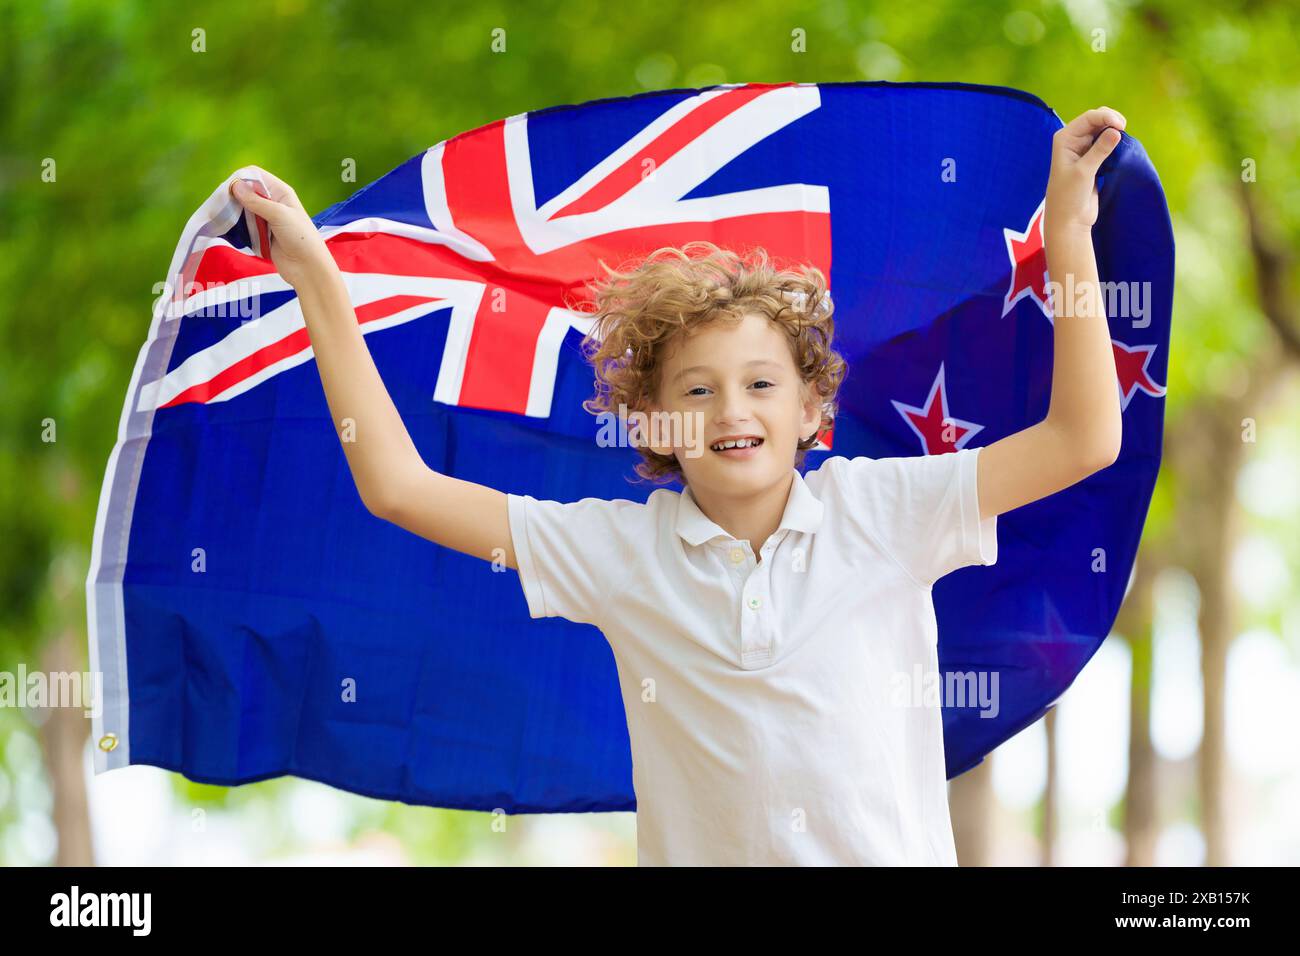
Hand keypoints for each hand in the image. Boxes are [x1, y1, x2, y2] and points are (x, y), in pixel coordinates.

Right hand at [229, 167, 334, 287]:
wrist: (307, 268)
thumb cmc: (300, 238)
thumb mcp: (279, 215)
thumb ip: (257, 201)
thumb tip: (235, 185)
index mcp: (280, 192)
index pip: (255, 175)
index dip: (240, 178)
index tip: (228, 190)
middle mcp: (272, 202)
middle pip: (246, 191)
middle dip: (233, 196)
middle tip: (221, 206)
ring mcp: (265, 218)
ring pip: (242, 208)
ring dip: (232, 211)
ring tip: (221, 217)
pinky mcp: (260, 233)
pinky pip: (243, 224)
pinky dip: (235, 225)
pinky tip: (226, 227)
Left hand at [1045, 106, 1125, 233]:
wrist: (1069, 220)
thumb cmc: (1069, 197)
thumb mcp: (1084, 172)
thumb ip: (1100, 150)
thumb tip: (1116, 131)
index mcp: (1065, 138)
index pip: (1089, 118)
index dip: (1106, 117)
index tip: (1122, 127)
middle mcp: (1073, 140)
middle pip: (1097, 120)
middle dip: (1112, 121)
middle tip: (1125, 132)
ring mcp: (1084, 149)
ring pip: (1104, 131)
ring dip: (1115, 133)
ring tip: (1123, 142)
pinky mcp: (1094, 159)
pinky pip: (1107, 144)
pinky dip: (1115, 143)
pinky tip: (1121, 149)